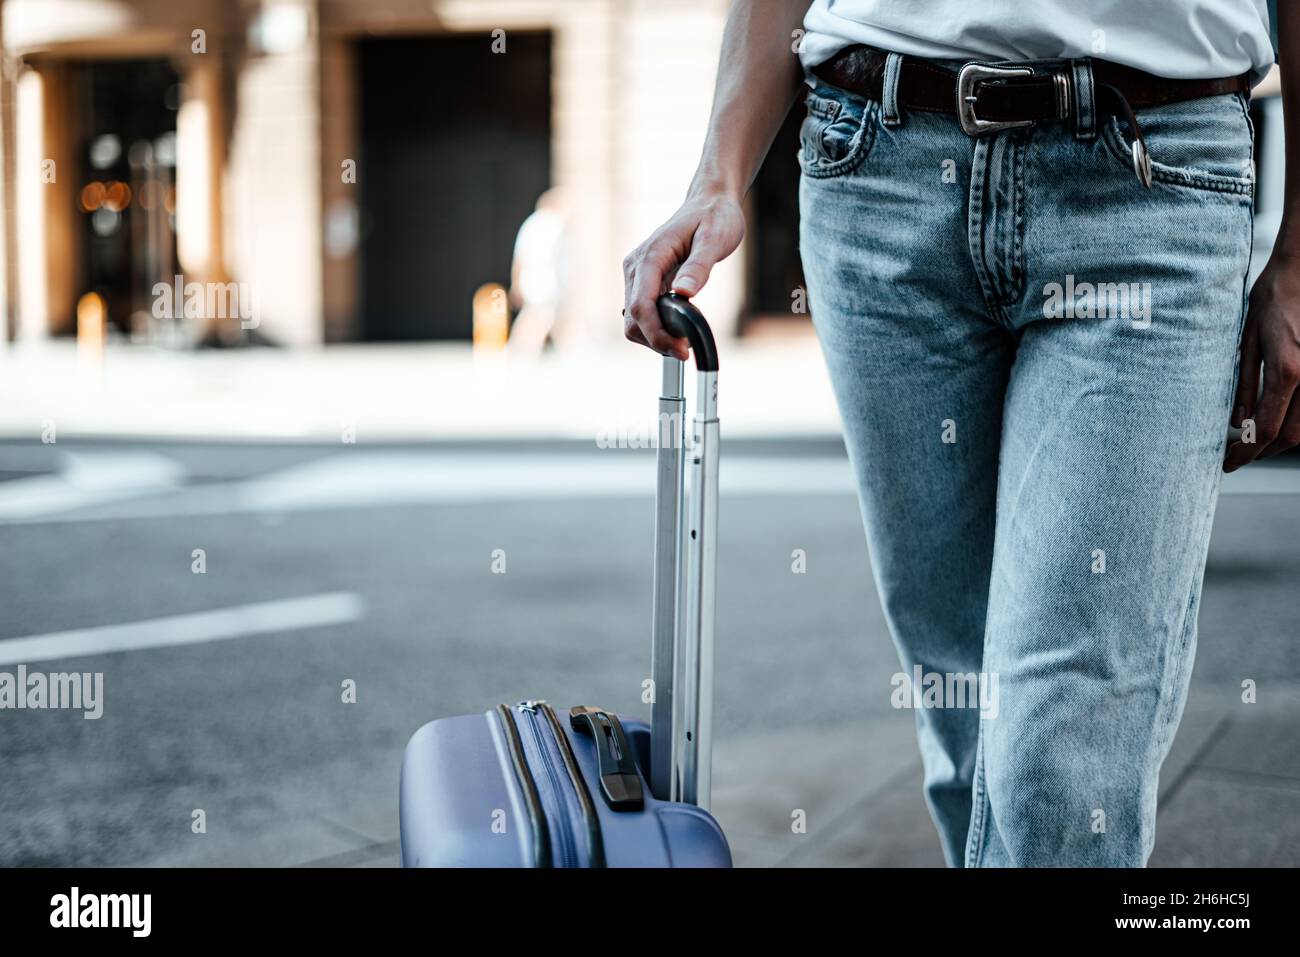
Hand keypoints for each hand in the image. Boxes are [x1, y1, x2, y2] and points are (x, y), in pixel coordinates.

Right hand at [621, 189, 744, 358]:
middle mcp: (636, 266)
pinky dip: (655, 328)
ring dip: (655, 337)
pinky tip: (677, 328)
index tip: (681, 350)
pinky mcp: (643, 281)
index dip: (657, 334)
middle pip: (633, 319)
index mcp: (650, 256)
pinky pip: (641, 313)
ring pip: (633, 320)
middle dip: (656, 340)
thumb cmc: (715, 216)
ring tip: (684, 339)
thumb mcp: (715, 239)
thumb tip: (684, 293)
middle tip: (686, 349)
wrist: (709, 202)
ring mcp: (636, 274)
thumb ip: (699, 267)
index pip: (642, 305)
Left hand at [1225, 252, 1299, 470]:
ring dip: (1280, 439)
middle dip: (1262, 451)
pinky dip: (1295, 420)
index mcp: (1288, 370)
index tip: (1228, 462)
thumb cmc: (1275, 297)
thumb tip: (1237, 420)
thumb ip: (1245, 384)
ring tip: (1253, 441)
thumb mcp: (1248, 340)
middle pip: (1290, 435)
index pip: (1265, 428)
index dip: (1246, 452)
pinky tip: (1276, 419)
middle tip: (1237, 454)